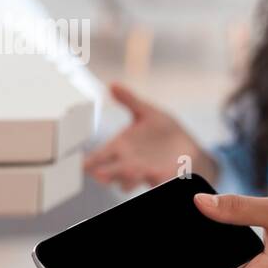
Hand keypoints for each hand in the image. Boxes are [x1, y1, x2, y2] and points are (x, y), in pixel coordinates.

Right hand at [84, 83, 214, 191]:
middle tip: (98, 174)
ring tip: (126, 176)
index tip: (82, 164)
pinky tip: (154, 175)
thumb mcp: (146, 112)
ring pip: (129, 181)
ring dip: (127, 180)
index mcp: (120, 147)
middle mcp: (128, 163)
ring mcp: (143, 173)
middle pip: (111, 171)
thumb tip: (112, 84)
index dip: (91, 161)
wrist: (186, 146)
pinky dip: (154, 181)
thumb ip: (129, 100)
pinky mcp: (161, 178)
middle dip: (105, 173)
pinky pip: (155, 183)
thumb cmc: (163, 131)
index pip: (101, 156)